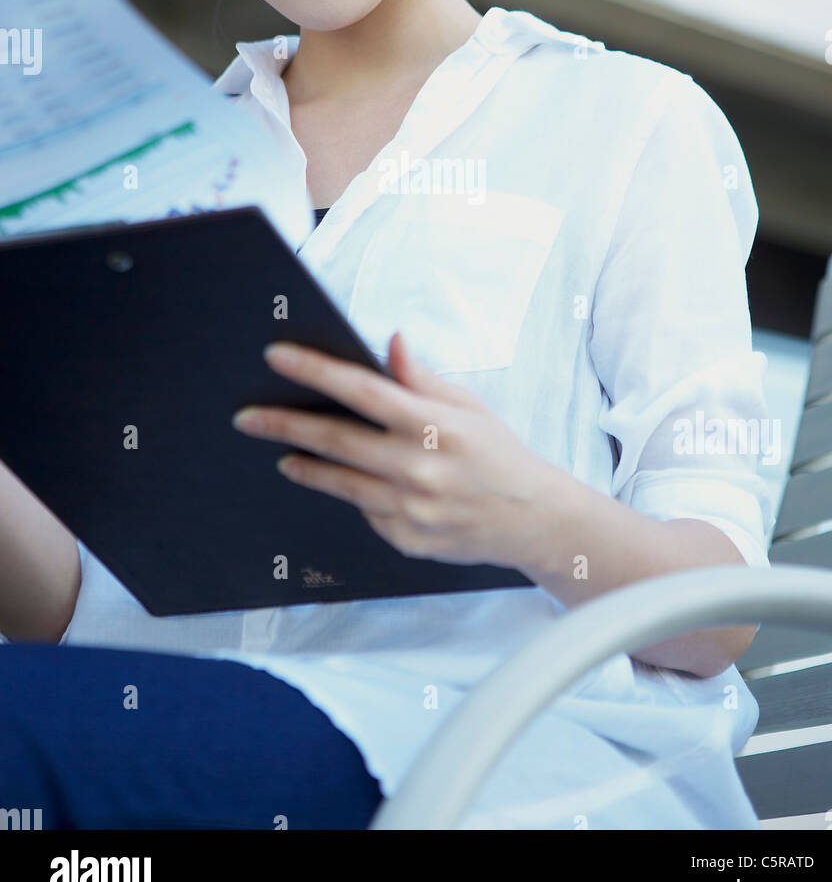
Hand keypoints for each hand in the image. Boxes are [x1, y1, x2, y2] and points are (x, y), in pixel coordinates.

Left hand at [232, 331, 559, 568]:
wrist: (534, 520)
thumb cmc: (498, 454)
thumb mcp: (468, 407)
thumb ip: (421, 378)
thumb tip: (390, 341)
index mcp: (435, 426)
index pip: (363, 390)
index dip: (317, 370)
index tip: (277, 356)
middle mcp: (419, 469)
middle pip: (336, 440)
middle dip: (286, 425)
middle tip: (248, 416)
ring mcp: (410, 509)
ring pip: (340, 483)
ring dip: (304, 464)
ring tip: (281, 453)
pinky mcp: (406, 540)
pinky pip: (365, 511)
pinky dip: (351, 493)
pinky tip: (343, 482)